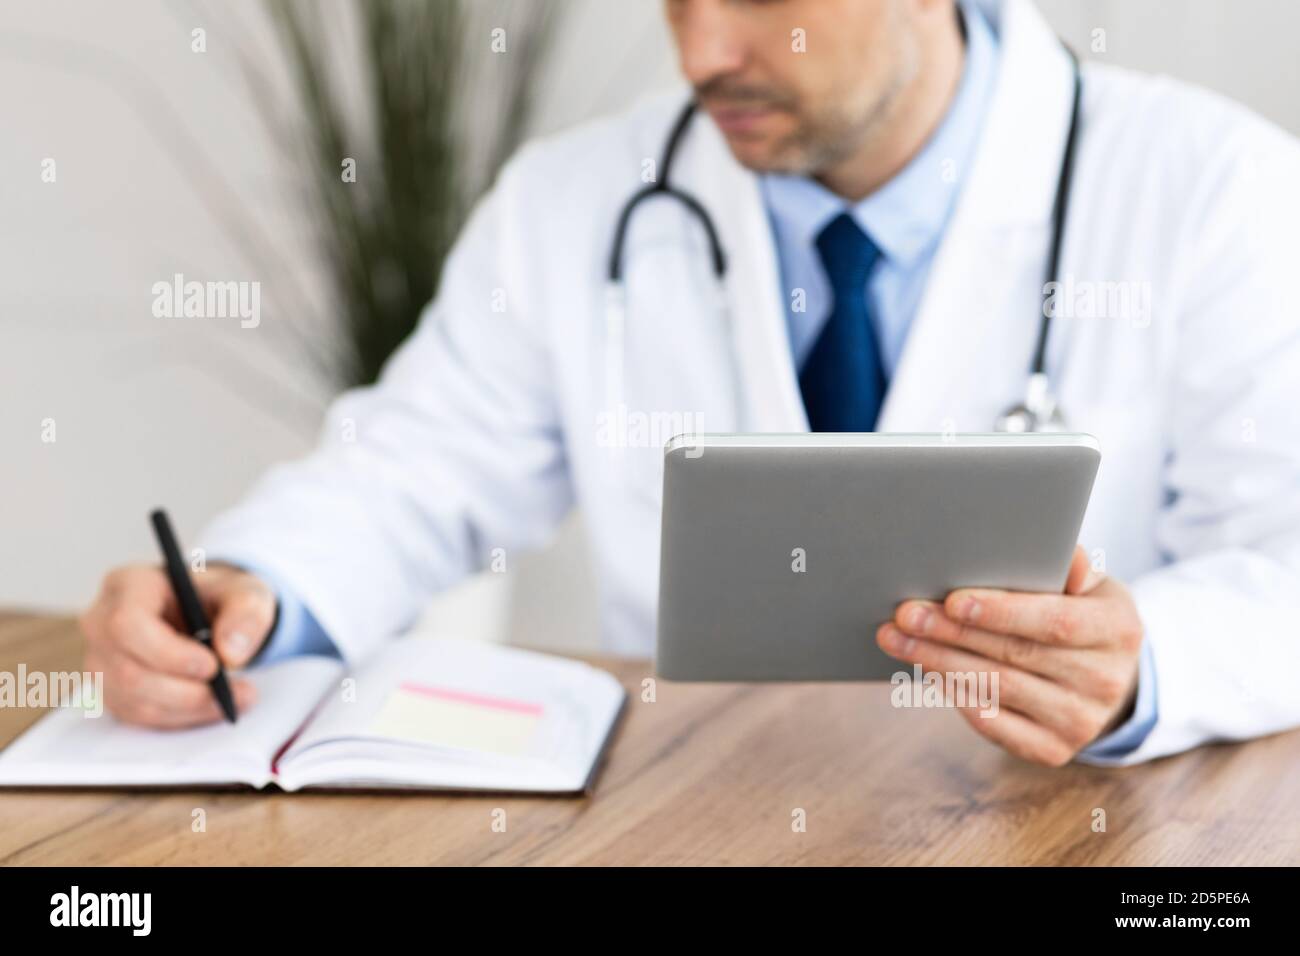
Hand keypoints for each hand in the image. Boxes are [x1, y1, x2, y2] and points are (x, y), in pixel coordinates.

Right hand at [81, 562, 274, 726]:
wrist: (208, 615)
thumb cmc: (220, 598)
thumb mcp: (246, 593)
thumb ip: (246, 614)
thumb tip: (231, 654)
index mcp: (128, 585)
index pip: (128, 624)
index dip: (168, 653)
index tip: (213, 666)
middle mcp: (102, 623)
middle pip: (129, 671)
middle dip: (187, 691)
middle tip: (237, 692)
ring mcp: (101, 660)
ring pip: (135, 701)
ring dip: (190, 708)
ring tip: (238, 698)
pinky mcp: (111, 690)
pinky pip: (140, 717)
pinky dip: (182, 717)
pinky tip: (213, 705)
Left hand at [875, 546, 1142, 766]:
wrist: (1105, 678)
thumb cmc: (1083, 614)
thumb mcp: (1091, 584)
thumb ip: (1071, 564)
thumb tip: (1060, 556)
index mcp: (1119, 630)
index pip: (1055, 622)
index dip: (1001, 612)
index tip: (952, 601)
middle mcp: (1105, 682)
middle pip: (1015, 655)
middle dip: (952, 633)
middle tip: (905, 614)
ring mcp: (1080, 722)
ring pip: (997, 688)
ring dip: (940, 662)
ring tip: (900, 639)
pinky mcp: (1052, 751)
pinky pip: (993, 724)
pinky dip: (956, 696)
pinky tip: (927, 672)